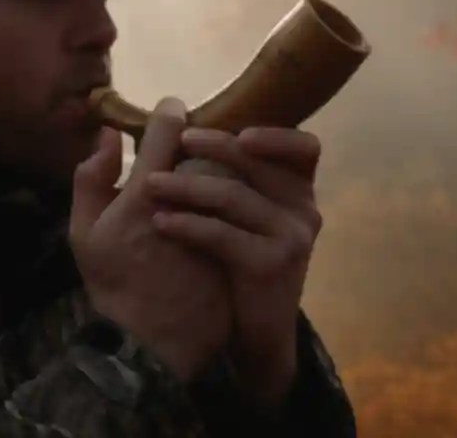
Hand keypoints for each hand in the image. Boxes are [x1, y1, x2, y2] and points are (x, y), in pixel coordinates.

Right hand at [69, 98, 233, 382]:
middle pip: (206, 146)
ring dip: (224, 166)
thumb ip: (91, 180)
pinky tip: (232, 206)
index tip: (172, 109)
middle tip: (194, 138)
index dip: (170, 113)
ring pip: (231, 172)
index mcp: (144, 195)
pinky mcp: (245, 241)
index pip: (166, 132)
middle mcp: (190, 203)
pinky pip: (248, 204)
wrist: (159, 346)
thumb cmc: (116, 290)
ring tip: (214, 171)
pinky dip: (242, 197)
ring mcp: (222, 222)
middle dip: (202, 138)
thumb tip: (108, 136)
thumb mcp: (85, 236)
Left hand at [146, 126, 322, 408]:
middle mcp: (303, 210)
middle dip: (214, 147)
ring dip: (185, 186)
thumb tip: (186, 123)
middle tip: (177, 142)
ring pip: (233, 195)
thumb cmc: (242, 266)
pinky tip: (161, 222)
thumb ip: (229, 173)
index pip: (306, 149)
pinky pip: (222, 234)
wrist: (254, 332)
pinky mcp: (270, 265)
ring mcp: (290, 238)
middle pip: (258, 164)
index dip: (276, 136)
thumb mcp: (243, 218)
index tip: (239, 133)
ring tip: (150, 185)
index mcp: (298, 191)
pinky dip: (187, 225)